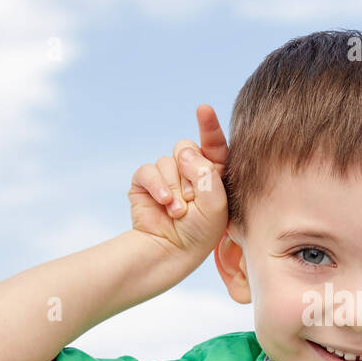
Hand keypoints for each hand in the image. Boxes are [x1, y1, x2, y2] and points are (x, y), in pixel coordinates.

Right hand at [128, 104, 228, 262]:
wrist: (171, 250)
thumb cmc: (200, 232)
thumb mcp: (215, 204)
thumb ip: (206, 174)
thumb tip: (183, 153)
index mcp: (213, 173)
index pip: (213, 144)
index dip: (209, 126)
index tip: (203, 110)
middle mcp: (190, 170)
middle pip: (187, 147)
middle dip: (189, 171)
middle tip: (192, 198)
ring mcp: (167, 175)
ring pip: (167, 160)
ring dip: (174, 188)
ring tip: (179, 211)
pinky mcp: (145, 182)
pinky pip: (148, 170)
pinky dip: (157, 186)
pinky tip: (164, 203)